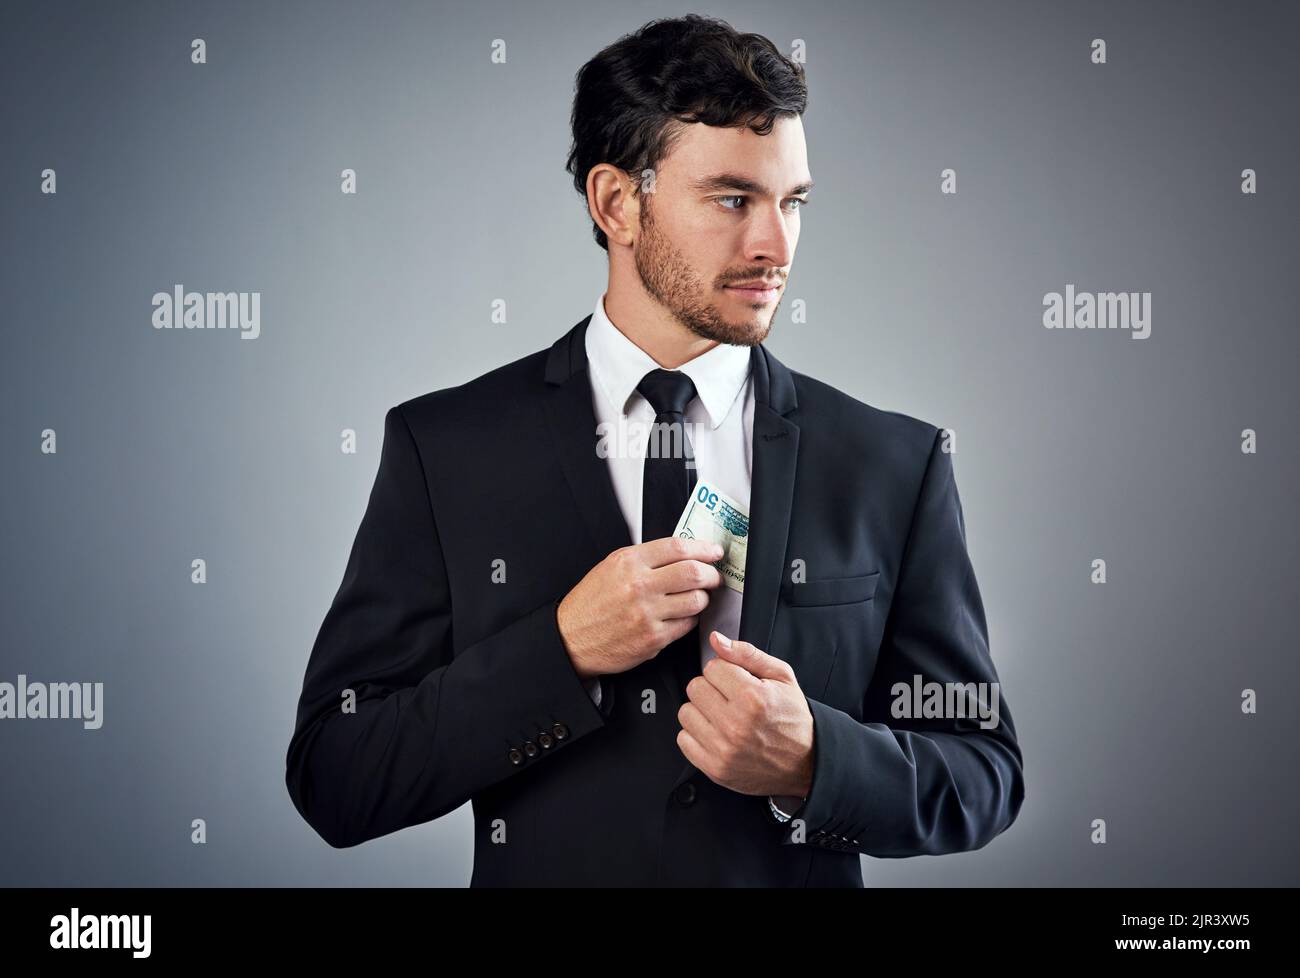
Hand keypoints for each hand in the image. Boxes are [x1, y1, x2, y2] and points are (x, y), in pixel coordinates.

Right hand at [557, 536, 723, 679]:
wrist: (570, 638)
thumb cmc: (591, 604)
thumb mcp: (610, 567)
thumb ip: (645, 559)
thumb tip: (682, 553)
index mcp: (629, 562)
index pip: (678, 547)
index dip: (704, 548)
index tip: (714, 552)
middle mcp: (639, 586)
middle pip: (694, 573)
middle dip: (712, 574)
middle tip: (714, 577)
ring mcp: (647, 614)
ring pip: (696, 601)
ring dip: (703, 598)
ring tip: (697, 597)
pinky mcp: (653, 639)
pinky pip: (687, 625)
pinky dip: (690, 619)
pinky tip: (682, 616)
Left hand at [676, 631, 814, 797]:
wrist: (805, 762)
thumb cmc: (793, 717)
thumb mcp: (781, 677)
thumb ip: (746, 654)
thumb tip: (716, 639)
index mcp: (753, 697)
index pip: (712, 666)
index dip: (725, 671)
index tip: (737, 682)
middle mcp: (736, 724)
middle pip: (695, 687)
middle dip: (711, 689)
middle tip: (730, 699)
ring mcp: (723, 749)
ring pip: (686, 712)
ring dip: (702, 711)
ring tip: (723, 716)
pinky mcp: (714, 768)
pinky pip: (683, 739)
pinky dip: (696, 735)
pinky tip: (716, 734)